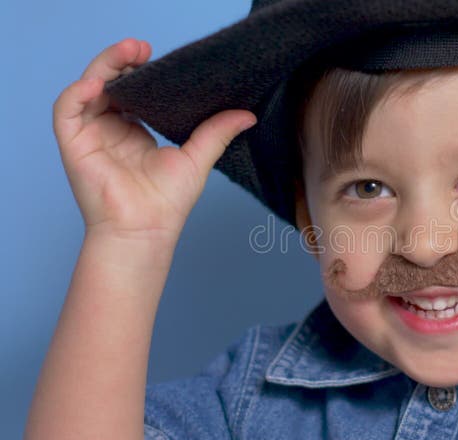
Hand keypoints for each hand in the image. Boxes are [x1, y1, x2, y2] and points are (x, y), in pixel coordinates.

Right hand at [54, 38, 256, 241]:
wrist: (146, 230)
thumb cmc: (167, 203)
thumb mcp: (198, 158)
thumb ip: (217, 132)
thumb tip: (248, 114)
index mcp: (134, 130)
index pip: (132, 89)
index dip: (141, 70)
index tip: (157, 56)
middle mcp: (109, 129)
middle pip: (109, 82)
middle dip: (123, 60)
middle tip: (144, 48)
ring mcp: (90, 135)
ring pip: (87, 88)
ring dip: (104, 67)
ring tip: (128, 54)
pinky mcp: (74, 144)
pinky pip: (66, 109)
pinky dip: (78, 92)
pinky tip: (99, 84)